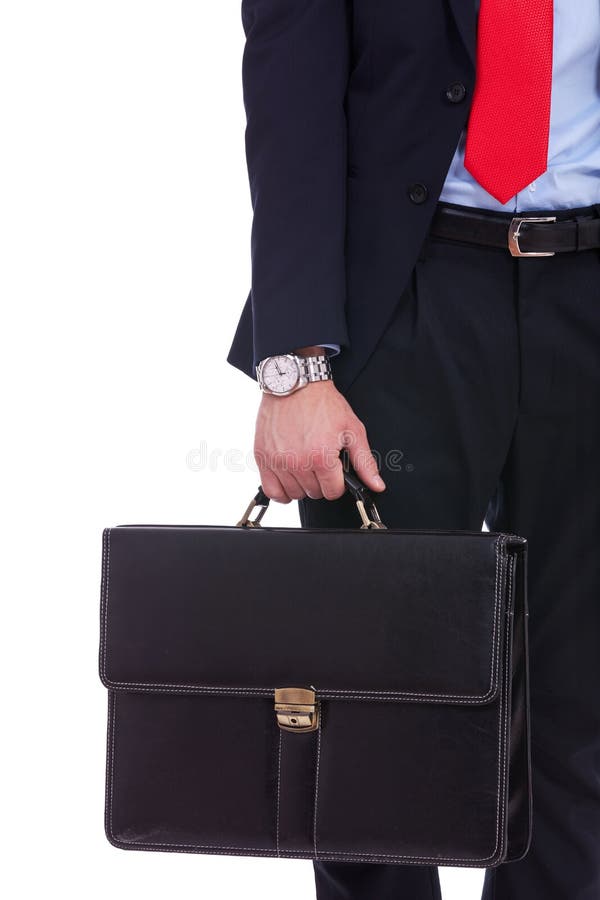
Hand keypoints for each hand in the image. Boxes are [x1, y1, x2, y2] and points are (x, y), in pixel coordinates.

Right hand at [254, 380, 385, 502]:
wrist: (296, 383)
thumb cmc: (322, 403)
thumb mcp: (352, 430)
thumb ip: (365, 462)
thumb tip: (376, 485)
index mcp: (321, 457)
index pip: (333, 492)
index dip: (338, 483)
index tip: (336, 470)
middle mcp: (297, 462)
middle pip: (314, 493)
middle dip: (321, 482)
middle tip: (321, 462)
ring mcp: (277, 461)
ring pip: (294, 494)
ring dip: (302, 485)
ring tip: (306, 465)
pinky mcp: (262, 457)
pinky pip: (272, 490)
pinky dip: (281, 490)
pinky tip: (289, 479)